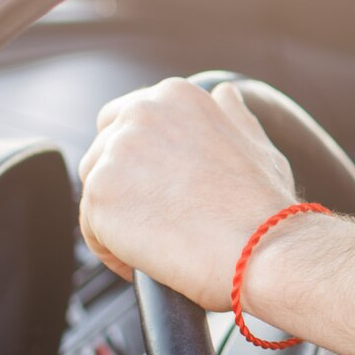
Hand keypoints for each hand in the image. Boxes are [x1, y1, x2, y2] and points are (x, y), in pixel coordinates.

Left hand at [78, 78, 299, 309]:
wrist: (259, 247)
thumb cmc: (263, 202)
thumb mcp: (257, 144)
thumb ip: (233, 116)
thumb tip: (225, 93)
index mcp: (177, 96)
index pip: (126, 116)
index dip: (139, 155)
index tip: (157, 182)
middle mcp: (142, 113)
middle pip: (103, 151)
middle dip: (124, 184)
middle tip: (160, 216)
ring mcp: (116, 153)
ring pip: (95, 190)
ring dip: (119, 217)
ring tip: (159, 241)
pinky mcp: (98, 196)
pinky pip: (92, 228)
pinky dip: (114, 250)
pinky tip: (147, 261)